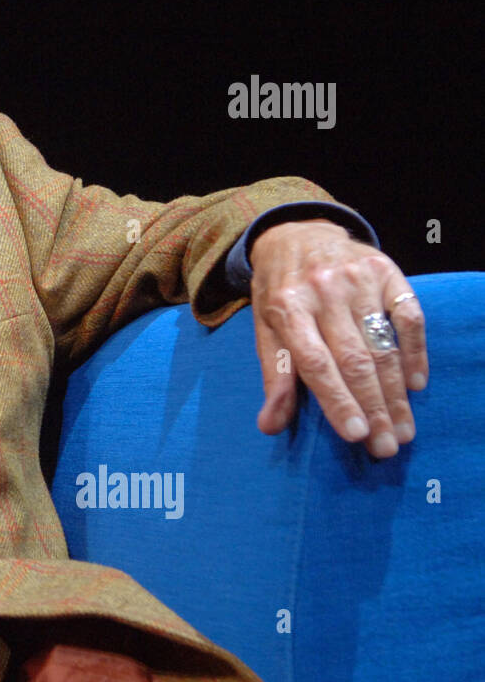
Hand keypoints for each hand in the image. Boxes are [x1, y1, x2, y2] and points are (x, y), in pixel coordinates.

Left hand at [249, 219, 427, 457]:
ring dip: (395, 392)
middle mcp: (323, 291)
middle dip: (373, 407)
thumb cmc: (279, 293)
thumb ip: (275, 377)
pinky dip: (415, 351)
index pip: (315, 362)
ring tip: (402, 429)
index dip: (336, 400)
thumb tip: (270, 426)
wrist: (296, 235)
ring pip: (383, 344)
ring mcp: (357, 279)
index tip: (355, 435)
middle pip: (354, 359)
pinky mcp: (385, 270)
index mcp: (287, 307)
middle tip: (386, 446)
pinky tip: (414, 384)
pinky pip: (409, 315)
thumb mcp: (265, 329)